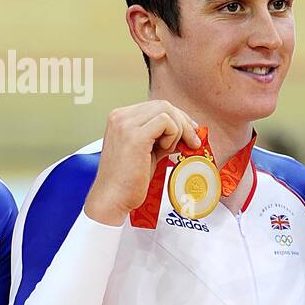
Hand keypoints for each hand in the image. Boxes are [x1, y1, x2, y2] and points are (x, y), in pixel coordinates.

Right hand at [83, 100, 200, 225]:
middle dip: (183, 122)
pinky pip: (166, 122)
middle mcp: (120, 117)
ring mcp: (126, 125)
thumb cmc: (127, 180)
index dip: (177, 118)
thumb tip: (187, 131)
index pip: (156, 106)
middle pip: (163, 105)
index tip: (189, 133)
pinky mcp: (135, 136)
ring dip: (177, 130)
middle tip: (192, 141)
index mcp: (120, 118)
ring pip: (166, 111)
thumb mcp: (146, 151)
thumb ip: (161, 137)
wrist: (112, 199)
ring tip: (168, 150)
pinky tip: (163, 151)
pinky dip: (173, 136)